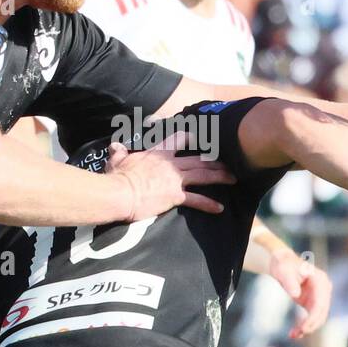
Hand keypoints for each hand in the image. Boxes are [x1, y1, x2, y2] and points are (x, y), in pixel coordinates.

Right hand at [108, 132, 234, 218]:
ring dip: (220, 176)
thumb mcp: (116, 160)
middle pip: (199, 159)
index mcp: (158, 153)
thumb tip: (114, 146)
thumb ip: (118, 152)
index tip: (204, 138)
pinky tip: (220, 208)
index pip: (179, 140)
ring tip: (233, 179)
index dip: (193, 138)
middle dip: (216, 161)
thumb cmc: (117, 177)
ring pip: (204, 175)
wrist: (118, 193)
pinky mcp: (176, 196)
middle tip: (229, 163)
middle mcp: (171, 164)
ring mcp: (175, 179)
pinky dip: (209, 204)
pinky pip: (197, 200)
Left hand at [268, 248, 333, 338]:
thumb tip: (296, 294)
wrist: (283, 264)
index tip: (304, 328)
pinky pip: (312, 318)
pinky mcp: (314, 303)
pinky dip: (304, 326)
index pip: (321, 303)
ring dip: (307, 328)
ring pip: (318, 317)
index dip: (313, 317)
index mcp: (320, 280)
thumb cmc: (283, 265)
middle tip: (297, 334)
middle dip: (310, 325)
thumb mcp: (284, 271)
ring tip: (293, 335)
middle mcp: (324, 289)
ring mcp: (321, 296)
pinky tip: (295, 333)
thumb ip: (290, 282)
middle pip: (322, 312)